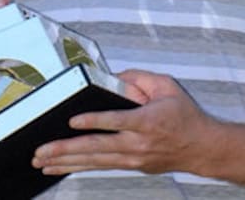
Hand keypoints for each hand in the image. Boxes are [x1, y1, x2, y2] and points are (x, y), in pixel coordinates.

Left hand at [31, 69, 220, 176]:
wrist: (202, 148)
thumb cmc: (185, 116)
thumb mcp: (167, 86)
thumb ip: (139, 78)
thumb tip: (113, 76)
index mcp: (147, 121)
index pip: (116, 121)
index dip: (94, 121)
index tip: (73, 121)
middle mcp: (138, 143)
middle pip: (97, 147)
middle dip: (66, 149)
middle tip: (42, 150)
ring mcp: (133, 158)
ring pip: (94, 161)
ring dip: (66, 161)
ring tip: (42, 161)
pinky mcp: (131, 165)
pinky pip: (100, 166)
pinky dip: (78, 166)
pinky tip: (60, 167)